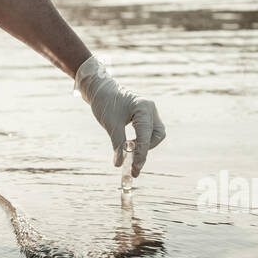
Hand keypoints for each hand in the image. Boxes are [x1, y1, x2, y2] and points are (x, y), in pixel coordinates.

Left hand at [74, 55, 166, 175]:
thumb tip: (119, 164)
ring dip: (145, 145)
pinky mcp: (146, 115)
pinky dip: (142, 139)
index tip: (135, 169)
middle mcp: (150, 109)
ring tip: (129, 150)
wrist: (100, 89)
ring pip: (155, 134)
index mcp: (143, 108)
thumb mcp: (110, 125)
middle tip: (132, 161)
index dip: (141, 154)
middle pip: (157, 136)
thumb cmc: (105, 103)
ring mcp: (150, 111)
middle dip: (146, 149)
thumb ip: (118, 144)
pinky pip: (149, 130)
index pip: (146, 136)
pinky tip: (131, 145)